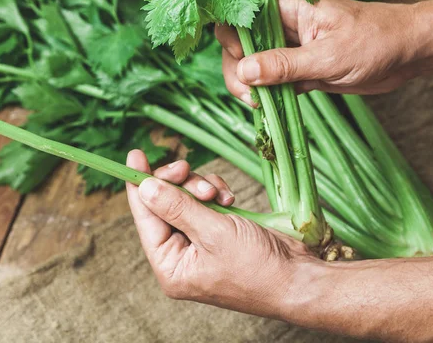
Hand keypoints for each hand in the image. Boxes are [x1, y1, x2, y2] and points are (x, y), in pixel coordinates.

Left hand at [126, 149, 320, 317]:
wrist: (297, 277)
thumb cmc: (256, 267)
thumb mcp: (213, 233)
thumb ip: (176, 207)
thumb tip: (144, 187)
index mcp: (171, 266)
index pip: (145, 218)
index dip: (138, 184)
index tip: (135, 154)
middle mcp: (181, 255)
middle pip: (164, 204)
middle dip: (178, 184)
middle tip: (186, 168)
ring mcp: (201, 242)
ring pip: (186, 198)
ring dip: (201, 188)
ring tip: (220, 195)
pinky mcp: (219, 230)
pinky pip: (206, 202)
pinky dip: (216, 194)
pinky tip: (230, 199)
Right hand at [216, 0, 419, 103]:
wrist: (408, 53)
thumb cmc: (375, 41)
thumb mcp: (328, 55)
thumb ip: (284, 64)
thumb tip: (243, 71)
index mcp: (288, 8)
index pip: (243, 16)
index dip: (233, 38)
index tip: (241, 60)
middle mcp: (285, 27)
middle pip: (241, 44)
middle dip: (237, 69)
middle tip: (249, 95)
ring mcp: (292, 50)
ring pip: (255, 66)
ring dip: (250, 86)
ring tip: (259, 104)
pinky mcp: (301, 71)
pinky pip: (274, 83)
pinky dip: (268, 97)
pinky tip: (267, 108)